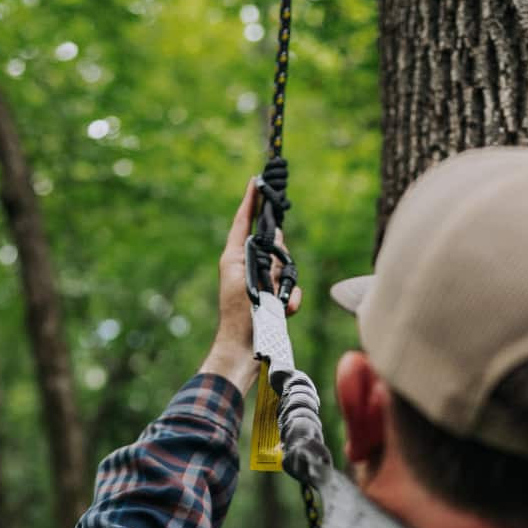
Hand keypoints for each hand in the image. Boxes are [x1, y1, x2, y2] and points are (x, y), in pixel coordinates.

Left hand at [200, 178, 301, 395]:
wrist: (244, 347)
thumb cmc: (238, 313)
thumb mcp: (243, 275)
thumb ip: (257, 254)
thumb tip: (275, 240)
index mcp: (235, 256)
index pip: (244, 221)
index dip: (250, 201)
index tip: (255, 180)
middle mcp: (250, 266)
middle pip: (273, 245)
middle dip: (278, 258)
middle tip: (272, 274)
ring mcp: (264, 283)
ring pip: (286, 268)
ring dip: (284, 285)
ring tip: (276, 300)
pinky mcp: (276, 299)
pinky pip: (292, 289)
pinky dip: (291, 300)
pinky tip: (286, 310)